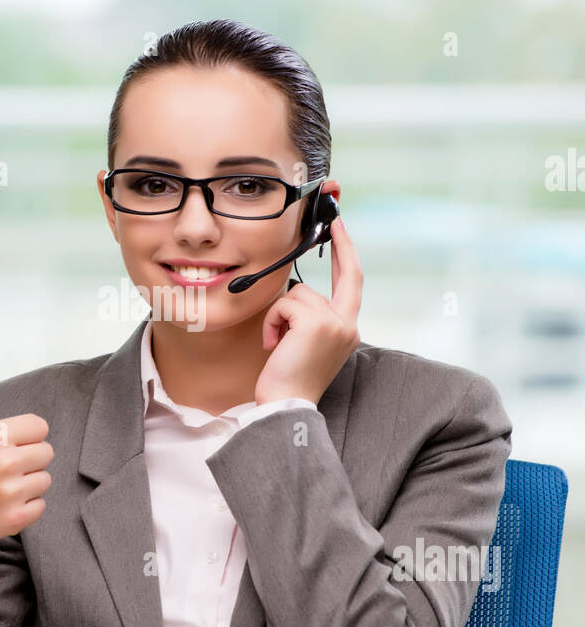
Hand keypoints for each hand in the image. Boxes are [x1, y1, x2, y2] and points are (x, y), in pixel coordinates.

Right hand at [0, 354, 53, 554]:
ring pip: (46, 479)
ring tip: (0, 488)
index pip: (40, 427)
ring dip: (28, 485)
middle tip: (1, 470)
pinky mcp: (16, 519)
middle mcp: (2, 462)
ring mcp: (10, 492)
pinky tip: (3, 506)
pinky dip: (27, 508)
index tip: (4, 447)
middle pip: (47, 452)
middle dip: (28, 461)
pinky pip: (42, 505)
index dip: (24, 438)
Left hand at [253, 215, 362, 406]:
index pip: (353, 284)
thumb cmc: (289, 378)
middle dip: (343, 243)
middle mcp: (349, 324)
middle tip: (334, 220)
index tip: (341, 231)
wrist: (286, 405)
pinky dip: (272, 321)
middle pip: (348, 274)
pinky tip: (273, 345)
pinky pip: (285, 303)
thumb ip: (312, 317)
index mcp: (349, 329)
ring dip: (279, 314)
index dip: (348, 255)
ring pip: (299, 293)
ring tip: (278, 342)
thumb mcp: (308, 343)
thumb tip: (297, 294)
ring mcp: (336, 323)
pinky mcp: (316, 323)